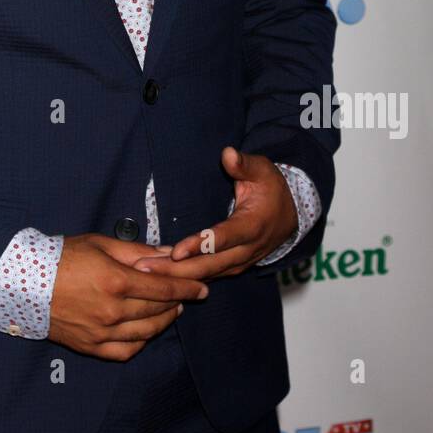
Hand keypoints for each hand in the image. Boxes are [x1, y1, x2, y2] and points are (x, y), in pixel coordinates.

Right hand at [48, 233, 209, 359]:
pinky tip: (146, 330)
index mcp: (116, 281)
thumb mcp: (100, 244)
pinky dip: (142, 341)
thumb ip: (136, 251)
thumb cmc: (61, 256)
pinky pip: (126, 350)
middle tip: (188, 296)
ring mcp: (102, 332)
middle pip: (158, 310)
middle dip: (178, 302)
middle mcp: (112, 310)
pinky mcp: (91, 347)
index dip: (187, 289)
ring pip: (146, 332)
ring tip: (171, 311)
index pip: (164, 289)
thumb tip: (168, 254)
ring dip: (164, 321)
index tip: (202, 287)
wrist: (23, 283)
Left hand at [129, 148, 298, 282]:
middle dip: (175, 270)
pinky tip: (158, 276)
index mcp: (253, 226)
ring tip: (144, 274)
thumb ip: (244, 164)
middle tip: (143, 268)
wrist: (290, 217)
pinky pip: (205, 277)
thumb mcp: (262, 170)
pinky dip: (182, 279)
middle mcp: (246, 250)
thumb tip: (228, 153)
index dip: (201, 245)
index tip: (177, 252)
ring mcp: (239, 263)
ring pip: (205, 275)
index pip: (224, 238)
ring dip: (174, 278)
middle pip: (209, 265)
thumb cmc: (271, 189)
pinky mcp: (230, 269)